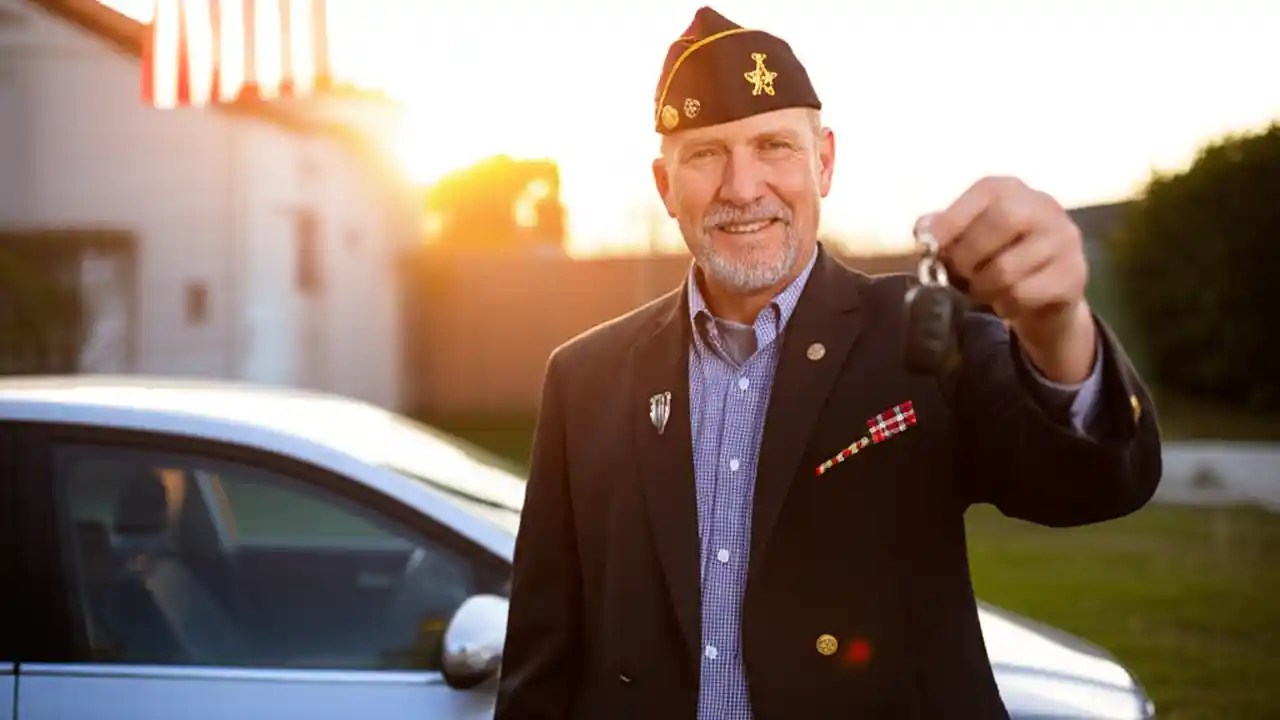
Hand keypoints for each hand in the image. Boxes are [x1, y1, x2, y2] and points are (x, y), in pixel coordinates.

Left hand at [919, 176, 1096, 383]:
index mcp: (1012, 190)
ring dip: (984, 288)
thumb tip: (923, 229)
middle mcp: (1044, 206)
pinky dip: (1005, 305)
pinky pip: (1024, 295)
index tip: (929, 244)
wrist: (1047, 294)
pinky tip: (1006, 303)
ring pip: (1008, 268)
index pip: (985, 192)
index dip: (953, 218)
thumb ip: (944, 231)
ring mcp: (1065, 239)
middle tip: (958, 274)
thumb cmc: (997, 257)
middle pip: (1001, 221)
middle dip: (968, 255)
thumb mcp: (969, 238)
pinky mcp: (1075, 275)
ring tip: (982, 290)